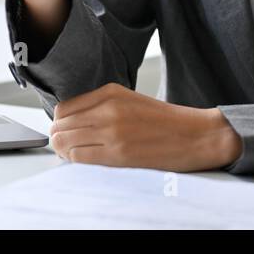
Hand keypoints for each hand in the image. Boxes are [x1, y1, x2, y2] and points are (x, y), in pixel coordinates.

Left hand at [49, 83, 242, 171]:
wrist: (195, 135)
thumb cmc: (164, 121)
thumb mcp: (129, 100)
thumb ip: (99, 105)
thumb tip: (69, 122)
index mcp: (110, 92)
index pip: (64, 108)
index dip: (59, 123)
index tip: (63, 131)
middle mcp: (108, 109)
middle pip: (61, 126)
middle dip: (58, 138)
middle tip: (63, 146)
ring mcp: (112, 131)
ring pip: (66, 142)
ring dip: (63, 151)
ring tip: (72, 154)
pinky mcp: (118, 153)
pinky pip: (79, 158)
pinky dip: (74, 161)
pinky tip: (82, 161)